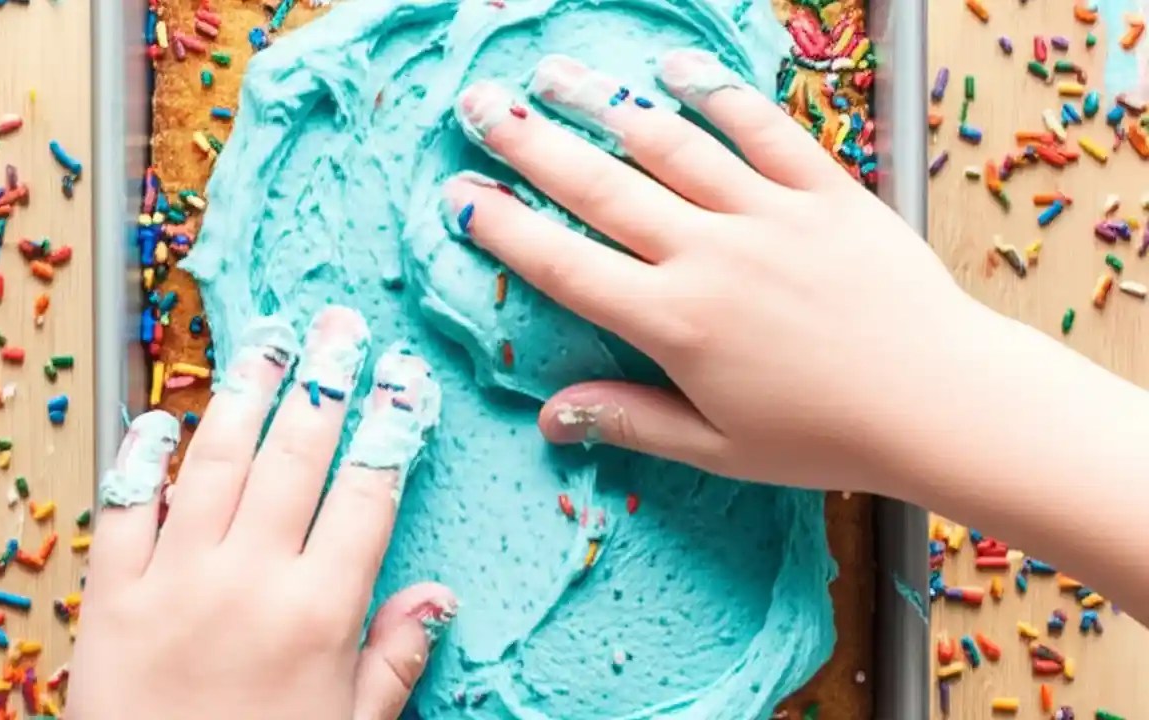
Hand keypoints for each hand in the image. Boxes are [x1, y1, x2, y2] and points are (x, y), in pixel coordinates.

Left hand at [70, 307, 450, 718]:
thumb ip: (393, 659)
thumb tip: (439, 595)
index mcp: (318, 612)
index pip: (366, 493)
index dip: (389, 427)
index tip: (402, 380)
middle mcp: (250, 579)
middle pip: (297, 456)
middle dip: (325, 381)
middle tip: (340, 326)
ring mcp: (175, 579)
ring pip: (218, 461)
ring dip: (248, 392)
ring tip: (271, 340)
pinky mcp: (111, 594)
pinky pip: (125, 507)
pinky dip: (142, 456)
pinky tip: (162, 417)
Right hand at [444, 51, 991, 493]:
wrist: (942, 401)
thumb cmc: (827, 437)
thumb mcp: (719, 448)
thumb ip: (631, 422)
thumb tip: (550, 416)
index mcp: (676, 323)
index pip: (567, 265)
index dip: (505, 228)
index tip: (459, 198)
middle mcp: (710, 256)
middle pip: (601, 188)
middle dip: (530, 145)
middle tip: (478, 107)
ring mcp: (767, 214)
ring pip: (669, 145)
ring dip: (603, 105)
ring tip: (552, 75)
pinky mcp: (824, 191)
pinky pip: (761, 129)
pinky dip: (715, 94)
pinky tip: (672, 69)